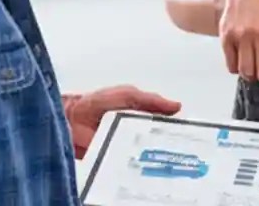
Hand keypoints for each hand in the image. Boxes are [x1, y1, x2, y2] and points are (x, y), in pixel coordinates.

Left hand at [65, 85, 180, 158]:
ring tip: (163, 155)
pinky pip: (130, 164)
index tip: (188, 132)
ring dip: (152, 153)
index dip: (176, 127)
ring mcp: (126, 146)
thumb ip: (151, 99)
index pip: (164, 123)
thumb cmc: (96, 103)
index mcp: (141, 115)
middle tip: (178, 146)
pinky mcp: (116, 159)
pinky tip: (143, 163)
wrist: (70, 119)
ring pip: (145, 153)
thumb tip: (176, 106)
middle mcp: (136, 131)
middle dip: (166, 142)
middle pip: (157, 139)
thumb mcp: (127, 94)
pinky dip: (136, 164)